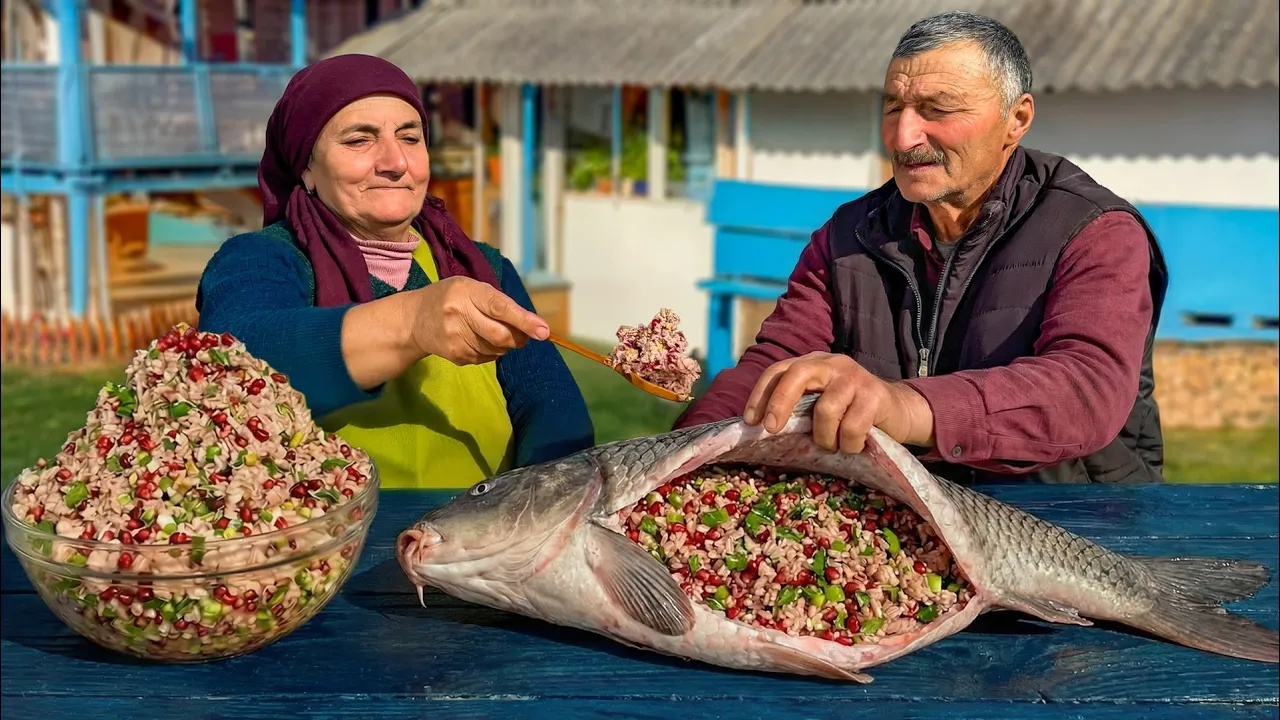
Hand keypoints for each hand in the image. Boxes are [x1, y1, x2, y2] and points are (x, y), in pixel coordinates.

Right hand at [409, 277, 548, 364]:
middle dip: (520, 337)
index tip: (544, 331)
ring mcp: (455, 338)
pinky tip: (478, 339)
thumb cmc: (451, 298)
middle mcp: (459, 314)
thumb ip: (500, 303)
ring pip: (497, 349)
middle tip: (526, 334)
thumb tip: (534, 325)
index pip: (500, 308)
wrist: (414, 319)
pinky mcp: (455, 356)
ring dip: (505, 344)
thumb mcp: (471, 289)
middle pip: (502, 335)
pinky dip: (492, 351)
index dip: (524, 320)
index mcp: (466, 292)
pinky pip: (487, 358)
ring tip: (491, 330)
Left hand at [742, 352, 933, 452]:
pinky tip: (854, 445)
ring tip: (832, 444)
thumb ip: (798, 407)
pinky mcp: (875, 395)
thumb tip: (761, 430)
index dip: (761, 394)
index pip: (778, 371)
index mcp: (812, 364)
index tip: (751, 421)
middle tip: (772, 430)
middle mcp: (831, 364)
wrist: (897, 411)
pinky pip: (852, 427)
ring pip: (825, 410)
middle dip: (779, 403)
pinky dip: (848, 444)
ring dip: (824, 437)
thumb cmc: (850, 412)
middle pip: (797, 375)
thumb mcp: (820, 402)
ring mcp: (854, 377)